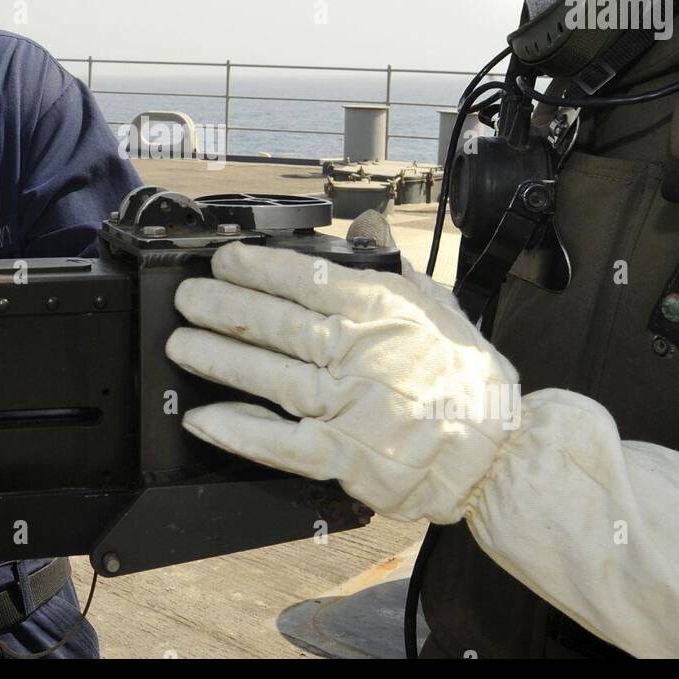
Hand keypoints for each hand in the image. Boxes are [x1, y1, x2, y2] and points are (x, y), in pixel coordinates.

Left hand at [165, 241, 521, 522]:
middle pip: (278, 324)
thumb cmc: (466, 379)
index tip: (223, 259)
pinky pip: (280, 443)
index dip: (258, 267)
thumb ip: (392, 264)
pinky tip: (203, 418)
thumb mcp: (437, 305)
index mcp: (383, 312)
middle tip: (187, 297)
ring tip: (181, 345)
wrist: (497, 454)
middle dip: (224, 307)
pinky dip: (239, 431)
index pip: (309, 279)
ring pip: (271, 376)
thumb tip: (364, 222)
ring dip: (219, 359)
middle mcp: (361, 354)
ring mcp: (349, 407)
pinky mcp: (344, 456)